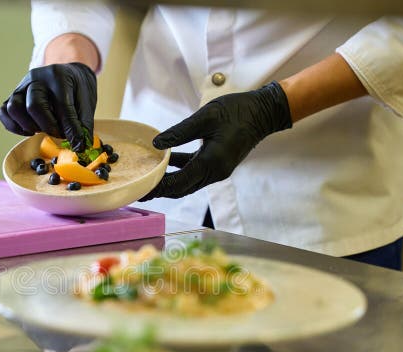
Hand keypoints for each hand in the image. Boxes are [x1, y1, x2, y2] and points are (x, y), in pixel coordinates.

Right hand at [0, 62, 96, 151]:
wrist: (69, 75)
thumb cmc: (77, 89)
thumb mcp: (87, 102)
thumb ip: (82, 124)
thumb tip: (79, 146)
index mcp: (58, 76)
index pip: (61, 105)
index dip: (69, 128)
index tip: (77, 143)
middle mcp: (36, 78)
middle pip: (34, 107)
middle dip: (48, 127)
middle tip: (59, 134)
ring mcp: (21, 86)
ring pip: (14, 108)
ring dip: (28, 125)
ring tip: (42, 130)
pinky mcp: (13, 96)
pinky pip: (4, 112)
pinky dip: (14, 126)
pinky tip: (29, 130)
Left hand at [141, 81, 291, 200]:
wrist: (263, 113)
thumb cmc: (237, 111)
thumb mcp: (206, 117)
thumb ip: (180, 132)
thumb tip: (156, 143)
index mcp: (212, 163)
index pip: (179, 182)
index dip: (159, 186)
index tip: (142, 188)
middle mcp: (215, 172)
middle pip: (182, 188)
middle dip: (160, 190)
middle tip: (139, 189)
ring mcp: (217, 170)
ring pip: (188, 183)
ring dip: (169, 182)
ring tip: (148, 178)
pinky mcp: (218, 164)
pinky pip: (195, 172)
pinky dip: (180, 170)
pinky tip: (166, 160)